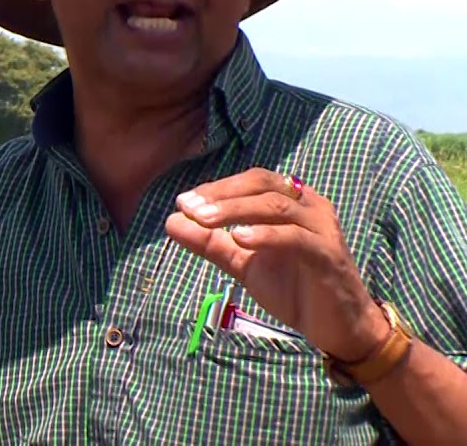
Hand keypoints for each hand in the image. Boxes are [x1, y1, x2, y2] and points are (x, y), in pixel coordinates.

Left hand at [165, 167, 388, 360]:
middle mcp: (309, 206)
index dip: (217, 188)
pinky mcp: (328, 254)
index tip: (183, 202)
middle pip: (261, 185)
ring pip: (276, 206)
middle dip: (222, 194)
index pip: (250, 181)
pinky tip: (240, 238)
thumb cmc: (294, 289)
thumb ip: (210, 242)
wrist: (339, 328)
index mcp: (291, 201)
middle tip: (188, 207)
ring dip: (236, 210)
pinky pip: (296, 237)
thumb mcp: (244, 262)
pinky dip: (266, 235)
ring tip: (203, 220)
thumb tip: (170, 222)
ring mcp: (322, 228)